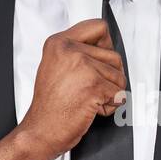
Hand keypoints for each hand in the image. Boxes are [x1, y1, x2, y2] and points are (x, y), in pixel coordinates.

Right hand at [19, 18, 127, 159]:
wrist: (41, 131)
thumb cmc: (49, 107)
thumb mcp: (55, 66)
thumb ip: (76, 52)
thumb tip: (104, 47)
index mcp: (59, 43)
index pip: (98, 27)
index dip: (106, 45)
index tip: (101, 60)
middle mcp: (69, 50)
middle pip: (114, 55)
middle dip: (109, 77)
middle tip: (88, 89)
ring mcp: (81, 67)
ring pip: (119, 76)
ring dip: (110, 92)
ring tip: (87, 99)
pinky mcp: (93, 85)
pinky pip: (119, 94)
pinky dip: (110, 106)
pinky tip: (91, 108)